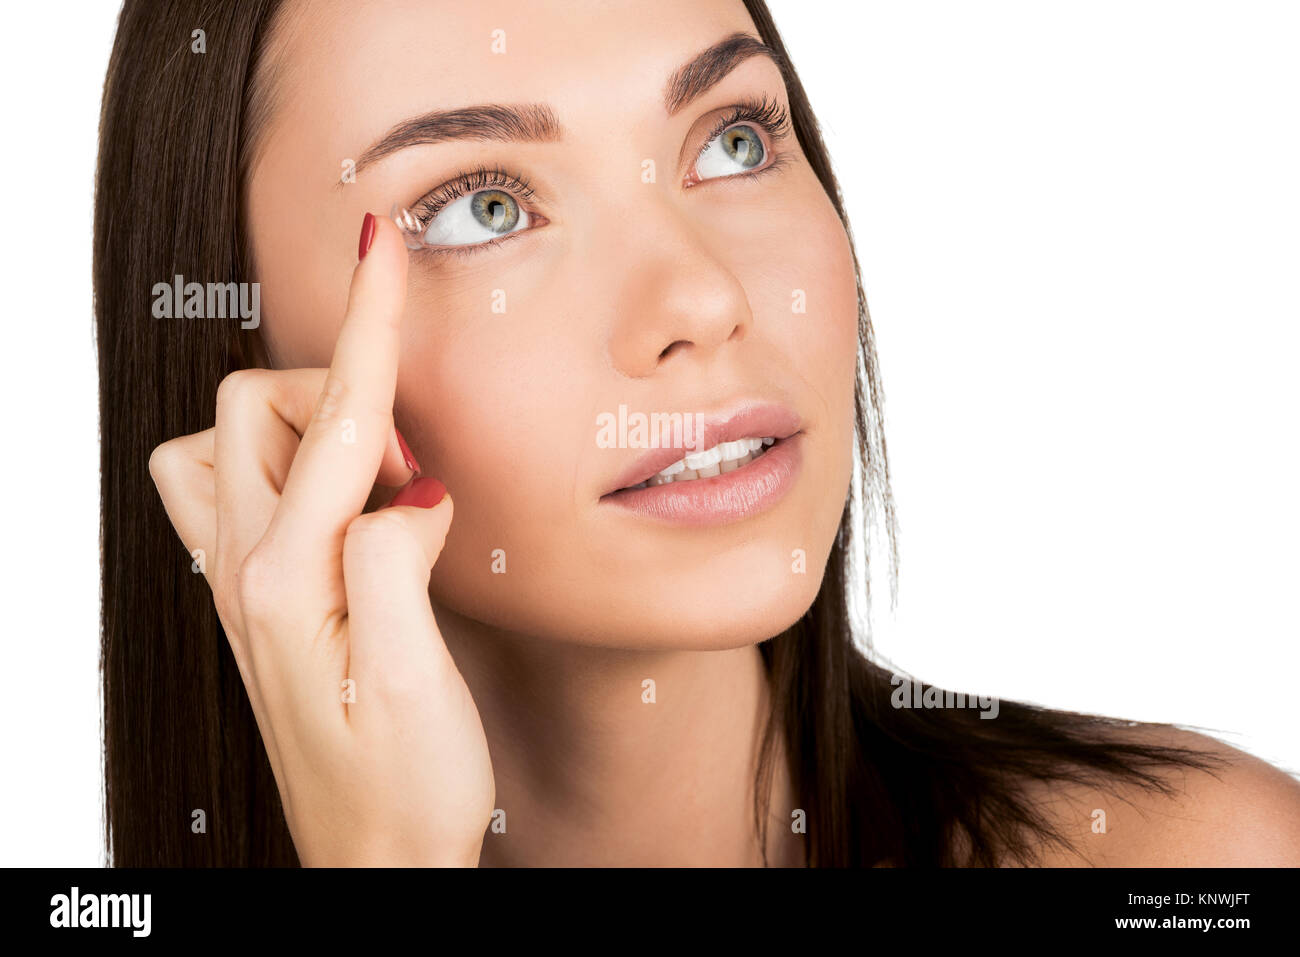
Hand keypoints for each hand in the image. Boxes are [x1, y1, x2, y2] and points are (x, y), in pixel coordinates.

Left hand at [147, 214, 493, 865]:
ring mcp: (244, 584)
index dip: (369, 325)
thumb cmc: (403, 787)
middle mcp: (247, 571)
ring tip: (380, 484)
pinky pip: (235, 490)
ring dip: (310, 430)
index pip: (339, 420)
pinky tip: (346, 510)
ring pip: (231, 441)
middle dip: (344, 398)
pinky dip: (291, 467)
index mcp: (288, 580)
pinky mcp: (262, 597)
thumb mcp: (419, 679)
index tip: (381, 246)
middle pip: (262, 408)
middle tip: (417, 468)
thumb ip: (396, 561)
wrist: (374, 860)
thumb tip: (404, 487)